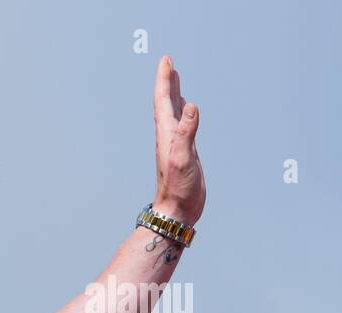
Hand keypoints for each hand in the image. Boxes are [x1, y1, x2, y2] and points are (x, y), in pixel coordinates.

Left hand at [151, 54, 204, 223]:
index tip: (166, 60)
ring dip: (174, 94)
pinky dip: (184, 113)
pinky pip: (183, 125)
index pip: (163, 100)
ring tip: (175, 79)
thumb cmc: (177, 187)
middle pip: (166, 102)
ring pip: (173, 112)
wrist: (176, 209)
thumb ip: (186, 131)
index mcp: (166, 133)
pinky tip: (186, 110)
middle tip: (168, 63)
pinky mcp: (185, 151)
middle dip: (167, 82)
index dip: (164, 79)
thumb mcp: (182, 156)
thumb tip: (190, 105)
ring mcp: (176, 143)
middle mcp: (169, 135)